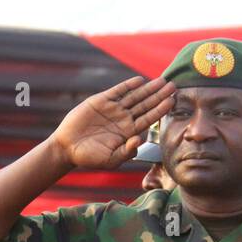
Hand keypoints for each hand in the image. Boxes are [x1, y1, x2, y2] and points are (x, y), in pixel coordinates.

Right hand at [48, 76, 175, 170]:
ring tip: (162, 81)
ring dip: (148, 88)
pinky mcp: (101, 101)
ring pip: (135, 96)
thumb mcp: (110, 160)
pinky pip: (118, 91)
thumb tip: (139, 139)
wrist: (67, 147)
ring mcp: (113, 109)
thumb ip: (126, 152)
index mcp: (128, 132)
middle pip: (146, 104)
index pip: (149, 118)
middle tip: (174, 86)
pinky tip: (140, 81)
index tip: (172, 101)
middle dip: (160, 95)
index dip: (161, 109)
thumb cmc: (90, 157)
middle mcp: (124, 119)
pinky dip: (128, 86)